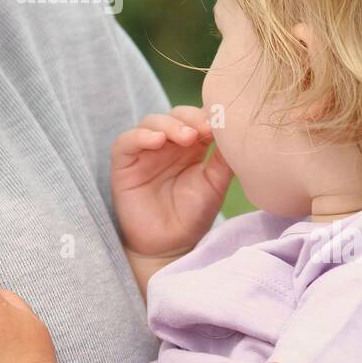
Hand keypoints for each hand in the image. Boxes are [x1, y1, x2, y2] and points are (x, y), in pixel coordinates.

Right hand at [111, 106, 232, 258]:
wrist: (170, 247)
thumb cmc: (193, 216)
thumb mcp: (215, 184)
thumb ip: (223, 159)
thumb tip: (237, 133)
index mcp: (191, 145)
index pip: (196, 118)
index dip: (206, 116)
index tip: (221, 124)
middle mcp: (167, 144)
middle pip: (175, 115)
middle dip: (190, 118)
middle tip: (205, 129)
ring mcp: (144, 151)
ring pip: (151, 122)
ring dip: (169, 124)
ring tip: (186, 137)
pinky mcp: (124, 163)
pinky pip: (126, 142)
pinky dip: (140, 136)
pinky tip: (157, 140)